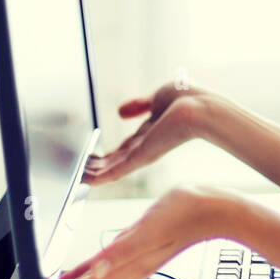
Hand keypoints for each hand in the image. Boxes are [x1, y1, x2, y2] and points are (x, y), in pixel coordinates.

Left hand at [9, 184, 241, 278]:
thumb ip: (120, 253)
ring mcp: (130, 263)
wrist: (214, 210)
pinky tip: (74, 274)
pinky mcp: (135, 251)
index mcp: (124, 268)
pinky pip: (100, 270)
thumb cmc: (184, 215)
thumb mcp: (148, 230)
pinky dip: (81, 275)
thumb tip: (95, 271)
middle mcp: (125, 270)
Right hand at [83, 81, 210, 185]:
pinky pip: (116, 170)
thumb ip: (140, 105)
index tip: (93, 157)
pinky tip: (86, 181)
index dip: (109, 154)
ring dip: (96, 173)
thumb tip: (120, 111)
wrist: (201, 106)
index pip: (125, 148)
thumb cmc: (189, 98)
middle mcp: (147, 146)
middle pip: (117, 161)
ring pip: (114, 169)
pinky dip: (100, 177)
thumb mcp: (158, 97)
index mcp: (152, 132)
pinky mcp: (142, 157)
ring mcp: (145, 153)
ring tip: (78, 178)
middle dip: (98, 167)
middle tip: (80, 171)